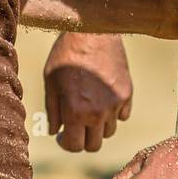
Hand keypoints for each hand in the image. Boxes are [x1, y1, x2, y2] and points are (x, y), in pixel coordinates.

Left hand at [43, 32, 132, 152]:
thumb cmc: (66, 56)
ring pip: (109, 131)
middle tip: (76, 125)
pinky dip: (114, 113)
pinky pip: (123, 115)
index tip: (63, 135)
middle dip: (83, 138)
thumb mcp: (50, 83)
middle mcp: (97, 113)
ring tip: (89, 108)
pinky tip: (103, 98)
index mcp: (75, 112)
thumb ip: (53, 111)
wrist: (92, 32)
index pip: (75, 146)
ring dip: (98, 126)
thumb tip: (55, 131)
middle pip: (94, 145)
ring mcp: (115, 104)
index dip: (66, 143)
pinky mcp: (127, 93)